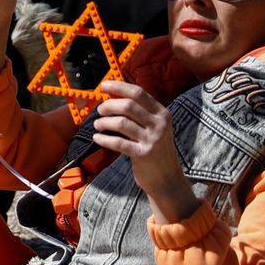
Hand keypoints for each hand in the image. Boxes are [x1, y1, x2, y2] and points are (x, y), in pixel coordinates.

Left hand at [92, 80, 197, 222]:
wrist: (167, 178)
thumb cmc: (155, 149)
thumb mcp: (155, 128)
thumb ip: (140, 113)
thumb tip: (112, 97)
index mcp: (162, 113)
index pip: (139, 93)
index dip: (119, 87)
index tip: (104, 85)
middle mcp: (160, 124)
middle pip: (128, 105)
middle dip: (109, 105)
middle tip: (99, 110)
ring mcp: (153, 139)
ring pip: (121, 123)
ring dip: (104, 122)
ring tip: (97, 125)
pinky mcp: (143, 155)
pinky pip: (118, 143)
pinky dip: (104, 139)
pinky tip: (97, 138)